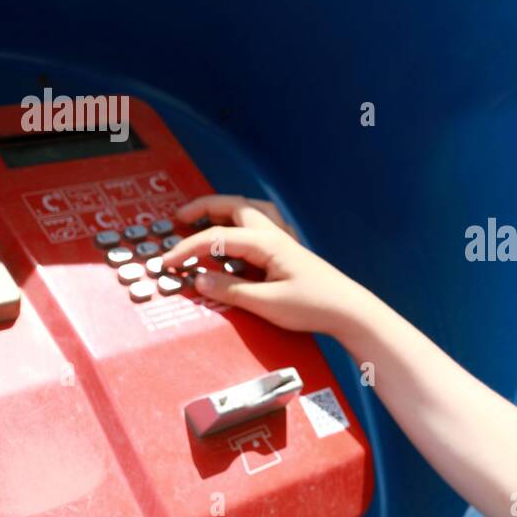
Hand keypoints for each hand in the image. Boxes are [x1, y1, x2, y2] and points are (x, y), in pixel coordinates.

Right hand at [158, 194, 359, 335]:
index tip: (167, 262)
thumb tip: (199, 280)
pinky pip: (260, 225)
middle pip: (234, 206)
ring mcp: (283, 241)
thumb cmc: (314, 306)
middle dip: (204, 208)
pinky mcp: (289, 252)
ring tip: (203, 219)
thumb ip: (230, 291)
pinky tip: (235, 237)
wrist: (349, 310)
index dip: (188, 248)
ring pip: (250, 210)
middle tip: (179, 219)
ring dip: (224, 210)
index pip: (217, 237)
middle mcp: (274, 234)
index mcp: (267, 243)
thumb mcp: (267, 304)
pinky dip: (241, 223)